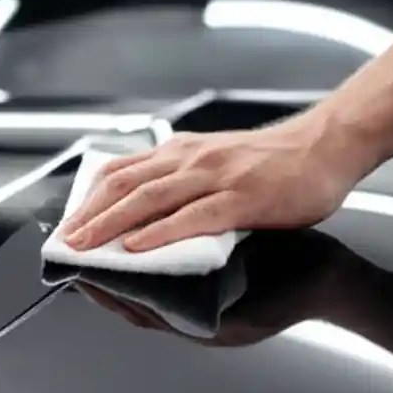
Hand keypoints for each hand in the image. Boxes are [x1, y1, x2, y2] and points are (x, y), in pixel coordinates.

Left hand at [61, 114, 371, 251]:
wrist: (326, 144)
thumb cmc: (278, 160)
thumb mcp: (218, 158)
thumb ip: (184, 177)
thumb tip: (147, 206)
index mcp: (183, 151)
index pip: (122, 172)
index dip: (89, 198)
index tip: (69, 222)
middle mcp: (191, 159)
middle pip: (125, 186)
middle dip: (89, 216)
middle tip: (65, 242)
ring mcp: (215, 177)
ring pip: (149, 200)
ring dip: (111, 225)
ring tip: (86, 247)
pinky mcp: (241, 198)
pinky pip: (192, 217)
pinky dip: (160, 233)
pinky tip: (138, 248)